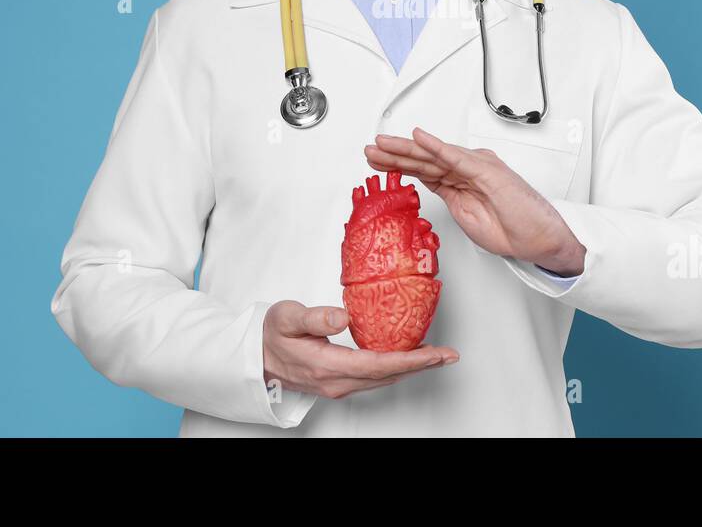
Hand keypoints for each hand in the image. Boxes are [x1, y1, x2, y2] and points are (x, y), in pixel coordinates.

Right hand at [262, 301, 458, 400]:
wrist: (253, 357)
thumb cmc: (269, 335)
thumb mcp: (286, 317)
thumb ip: (314, 317)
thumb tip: (342, 318)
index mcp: (326, 366)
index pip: (378, 365)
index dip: (411, 359)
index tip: (435, 354)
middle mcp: (337, 382)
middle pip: (388, 375)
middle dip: (421, 365)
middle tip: (448, 355)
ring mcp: (338, 385)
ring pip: (383, 379)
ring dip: (411, 367)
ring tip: (436, 355)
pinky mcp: (339, 382)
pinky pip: (375, 377)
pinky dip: (396, 366)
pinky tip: (406, 356)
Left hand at [364, 127, 585, 274]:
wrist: (539, 239)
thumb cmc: (512, 230)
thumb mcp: (467, 216)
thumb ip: (448, 197)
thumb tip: (428, 187)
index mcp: (461, 181)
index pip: (423, 169)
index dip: (397, 164)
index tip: (375, 162)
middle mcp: (467, 169)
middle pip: (424, 159)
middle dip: (394, 154)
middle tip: (370, 149)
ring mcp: (477, 167)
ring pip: (434, 155)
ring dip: (406, 148)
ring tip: (382, 144)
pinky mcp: (487, 171)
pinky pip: (456, 157)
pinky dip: (436, 147)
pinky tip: (418, 139)